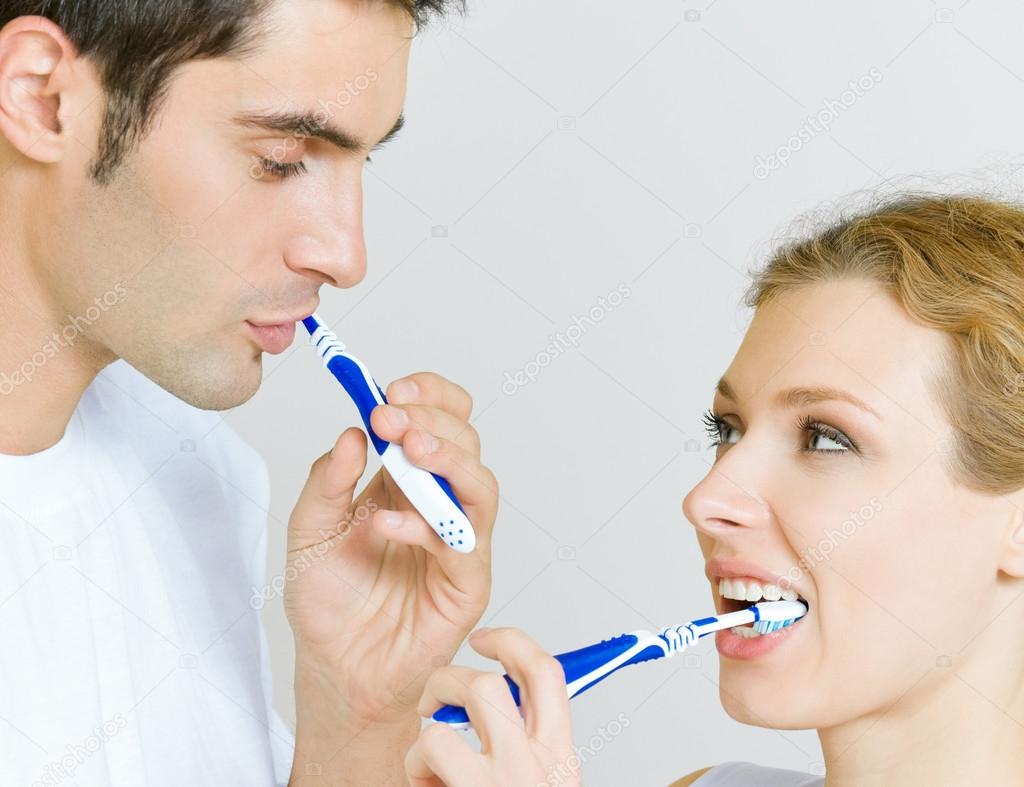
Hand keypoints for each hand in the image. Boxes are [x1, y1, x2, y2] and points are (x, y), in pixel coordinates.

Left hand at [283, 372, 497, 780]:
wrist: (336, 668)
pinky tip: (387, 523)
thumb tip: (352, 433)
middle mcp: (438, 505)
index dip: (426, 396)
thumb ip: (327, 482)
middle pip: (465, 442)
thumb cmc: (330, 602)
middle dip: (432, 419)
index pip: (439, 420)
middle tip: (392, 415)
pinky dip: (427, 527)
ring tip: (409, 448)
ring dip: (448, 459)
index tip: (390, 388)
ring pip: (480, 486)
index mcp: (405, 482)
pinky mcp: (467, 585)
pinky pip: (461, 546)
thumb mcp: (308, 531)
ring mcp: (458, 543)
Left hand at [406, 627, 579, 786]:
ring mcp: (508, 778)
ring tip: (428, 750)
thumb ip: (527, 743)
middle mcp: (540, 764)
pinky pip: (432, 744)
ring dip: (436, 711)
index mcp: (560, 757)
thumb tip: (504, 698)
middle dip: (455, 672)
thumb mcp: (536, 782)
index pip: (547, 674)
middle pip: (499, 678)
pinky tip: (425, 783)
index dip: (514, 643)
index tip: (489, 638)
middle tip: (439, 686)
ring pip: (469, 694)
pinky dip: (416, 762)